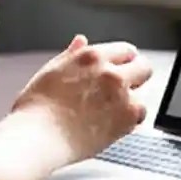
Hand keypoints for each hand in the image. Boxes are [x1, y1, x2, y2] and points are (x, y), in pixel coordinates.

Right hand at [10, 36, 153, 164]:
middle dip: (136, 76)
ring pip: (142, 94)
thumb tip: (81, 42)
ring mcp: (121, 96)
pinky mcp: (126, 119)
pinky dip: (130, 120)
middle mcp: (111, 73)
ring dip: (131, 101)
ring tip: (110, 112)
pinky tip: (112, 124)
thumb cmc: (37, 108)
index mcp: (92, 57)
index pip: (125, 49)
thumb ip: (72, 54)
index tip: (122, 68)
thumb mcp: (51, 71)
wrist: (37, 137)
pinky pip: (140, 116)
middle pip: (143, 67)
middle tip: (124, 88)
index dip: (124, 60)